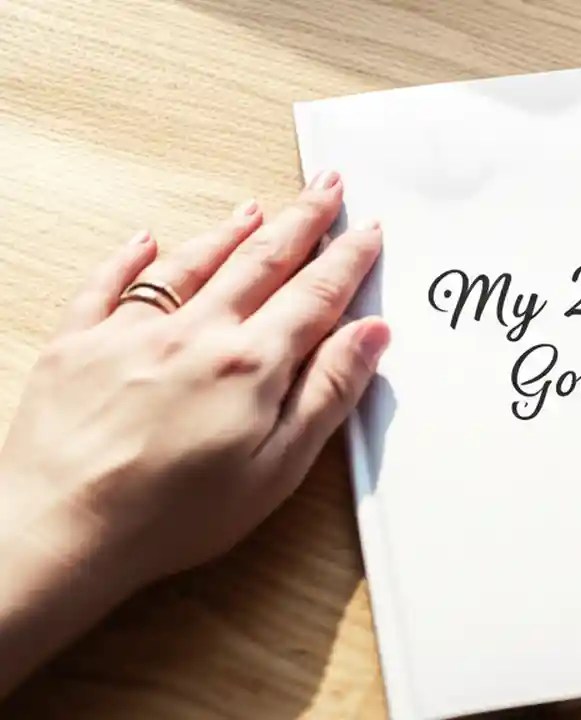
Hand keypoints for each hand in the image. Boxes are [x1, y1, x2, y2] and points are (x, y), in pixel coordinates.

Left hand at [0, 171, 385, 694]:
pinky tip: (146, 240)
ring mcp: (131, 332)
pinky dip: (131, 258)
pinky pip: (108, 285)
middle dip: (301, 220)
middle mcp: (195, 332)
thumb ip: (328, 393)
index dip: (348, 258)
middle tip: (327, 186)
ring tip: (258, 207)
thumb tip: (370, 334)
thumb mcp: (278, 468)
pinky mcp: (77, 344)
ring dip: (230, 232)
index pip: (315, 294)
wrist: (60, 532)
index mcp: (250, 364)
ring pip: (192, 263)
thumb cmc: (173, 516)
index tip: (368, 229)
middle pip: (260, 262)